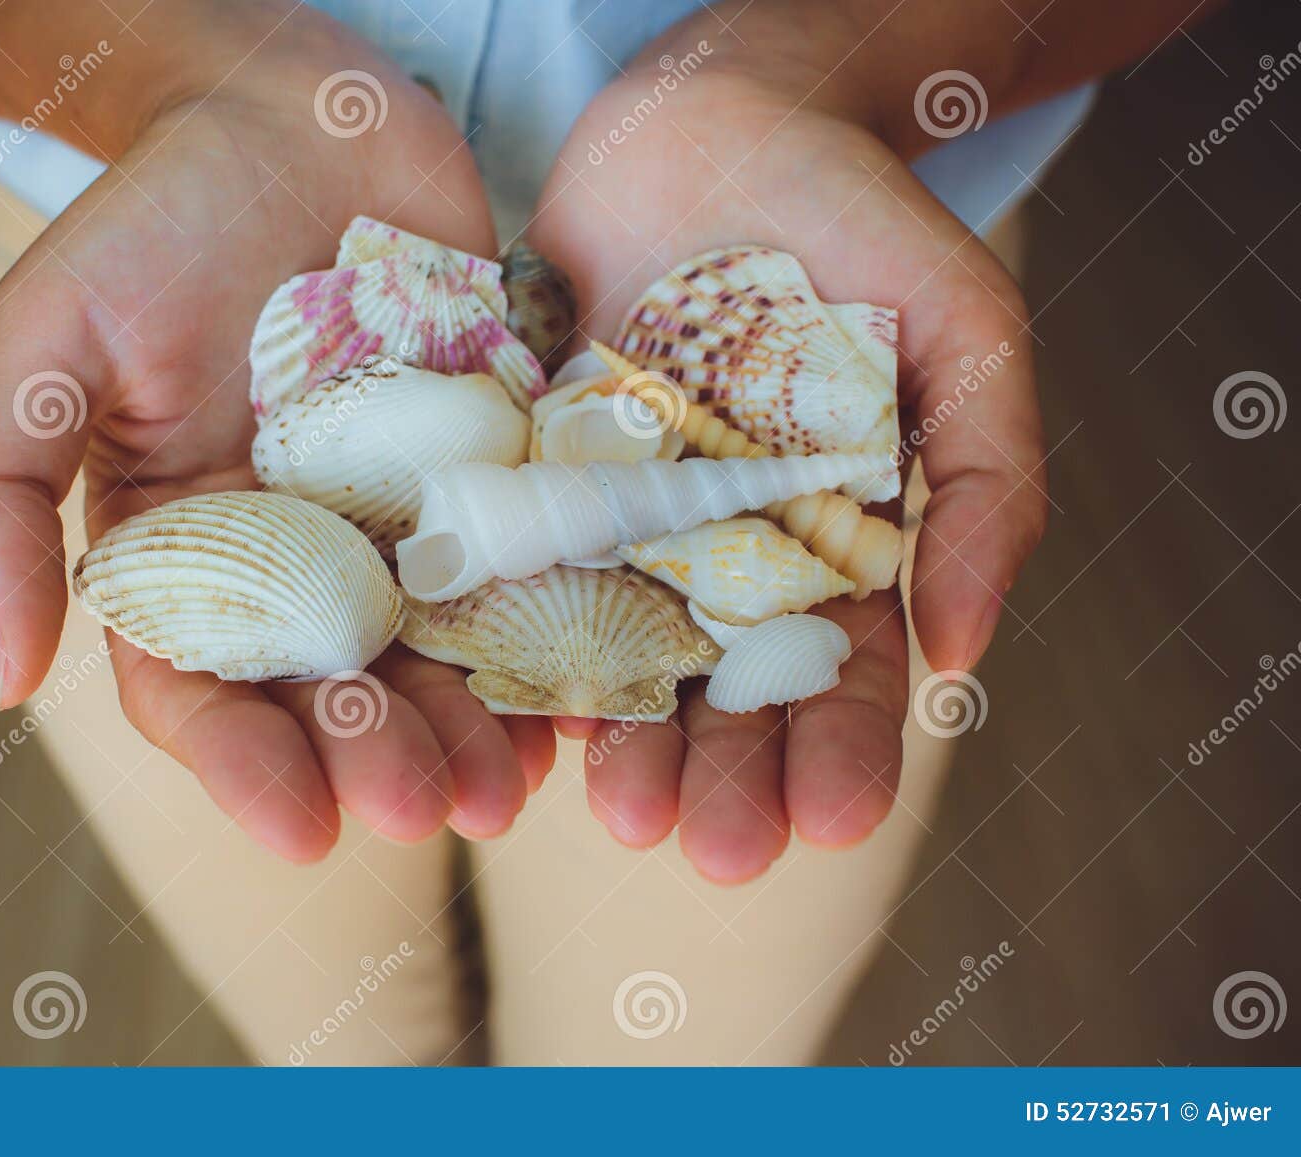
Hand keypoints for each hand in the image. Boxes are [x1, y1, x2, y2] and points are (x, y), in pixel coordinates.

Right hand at [0, 16, 553, 862]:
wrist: (293, 114)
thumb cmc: (159, 214)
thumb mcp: (50, 341)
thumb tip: (2, 676)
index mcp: (187, 549)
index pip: (204, 688)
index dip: (246, 765)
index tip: (302, 832)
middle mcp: (296, 555)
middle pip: (334, 692)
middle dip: (375, 759)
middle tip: (423, 810)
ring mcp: (397, 518)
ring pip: (436, 654)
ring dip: (471, 729)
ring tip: (506, 789)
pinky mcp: (486, 471)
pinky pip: (521, 568)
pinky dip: (548, 634)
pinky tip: (580, 692)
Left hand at [529, 36, 1045, 881]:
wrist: (716, 122)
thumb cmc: (860, 225)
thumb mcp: (966, 339)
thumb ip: (985, 487)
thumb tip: (965, 655)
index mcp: (833, 542)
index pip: (846, 671)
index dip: (844, 748)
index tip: (833, 820)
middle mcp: (724, 556)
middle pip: (727, 690)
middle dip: (726, 774)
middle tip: (714, 851)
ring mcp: (625, 523)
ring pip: (623, 653)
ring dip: (625, 738)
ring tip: (621, 813)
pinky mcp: (537, 479)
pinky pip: (524, 576)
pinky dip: (519, 645)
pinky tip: (519, 716)